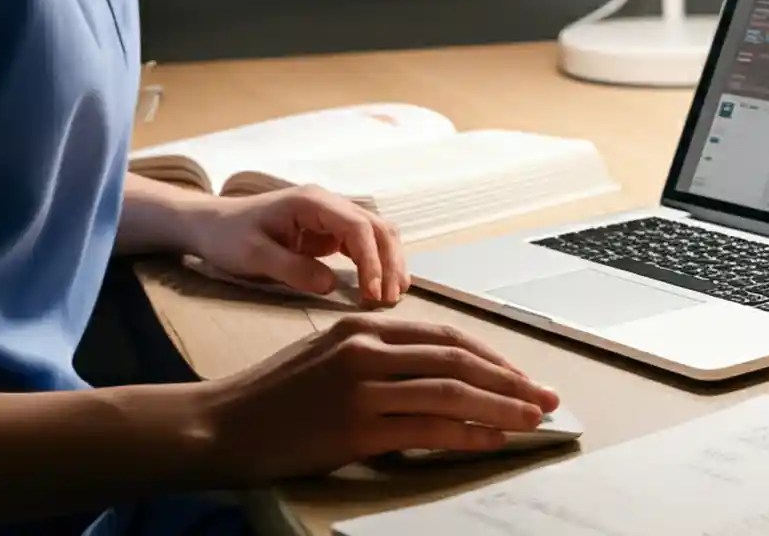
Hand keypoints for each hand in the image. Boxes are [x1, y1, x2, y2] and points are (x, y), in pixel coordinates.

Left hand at [190, 185, 406, 305]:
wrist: (210, 225)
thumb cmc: (227, 236)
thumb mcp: (252, 256)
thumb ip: (291, 269)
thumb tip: (330, 286)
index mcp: (312, 202)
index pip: (357, 226)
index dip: (371, 260)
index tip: (373, 293)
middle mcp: (328, 204)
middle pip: (377, 227)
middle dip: (390, 262)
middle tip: (391, 299)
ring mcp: (331, 217)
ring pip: (377, 233)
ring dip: (390, 262)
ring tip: (394, 295)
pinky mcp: (329, 232)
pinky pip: (364, 243)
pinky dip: (377, 263)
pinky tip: (381, 285)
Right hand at [202, 315, 559, 482]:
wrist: (220, 423)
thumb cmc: (273, 394)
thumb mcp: (327, 356)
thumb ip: (379, 358)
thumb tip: (437, 376)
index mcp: (363, 328)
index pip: (446, 336)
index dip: (492, 356)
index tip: (521, 374)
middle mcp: (366, 349)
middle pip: (458, 360)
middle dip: (511, 379)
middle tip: (548, 397)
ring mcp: (360, 388)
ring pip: (451, 392)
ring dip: (502, 406)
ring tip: (534, 418)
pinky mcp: (354, 427)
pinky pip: (427, 428)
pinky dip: (467, 434)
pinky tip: (493, 440)